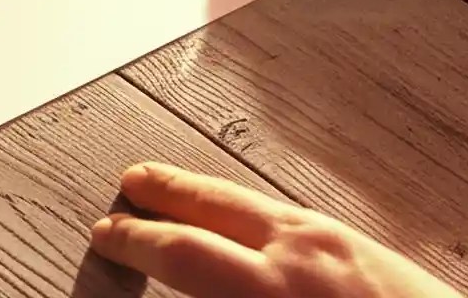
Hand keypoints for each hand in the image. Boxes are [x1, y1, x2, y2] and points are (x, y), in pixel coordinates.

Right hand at [89, 163, 462, 297]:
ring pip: (249, 199)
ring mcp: (333, 239)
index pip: (182, 251)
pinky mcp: (360, 241)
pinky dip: (246, 206)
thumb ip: (223, 295)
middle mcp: (301, 249)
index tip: (108, 235)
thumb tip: (187, 287)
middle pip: (211, 202)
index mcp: (274, 286)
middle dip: (162, 189)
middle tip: (128, 180)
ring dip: (203, 191)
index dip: (135, 241)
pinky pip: (283, 210)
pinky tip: (244, 217)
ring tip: (174, 188)